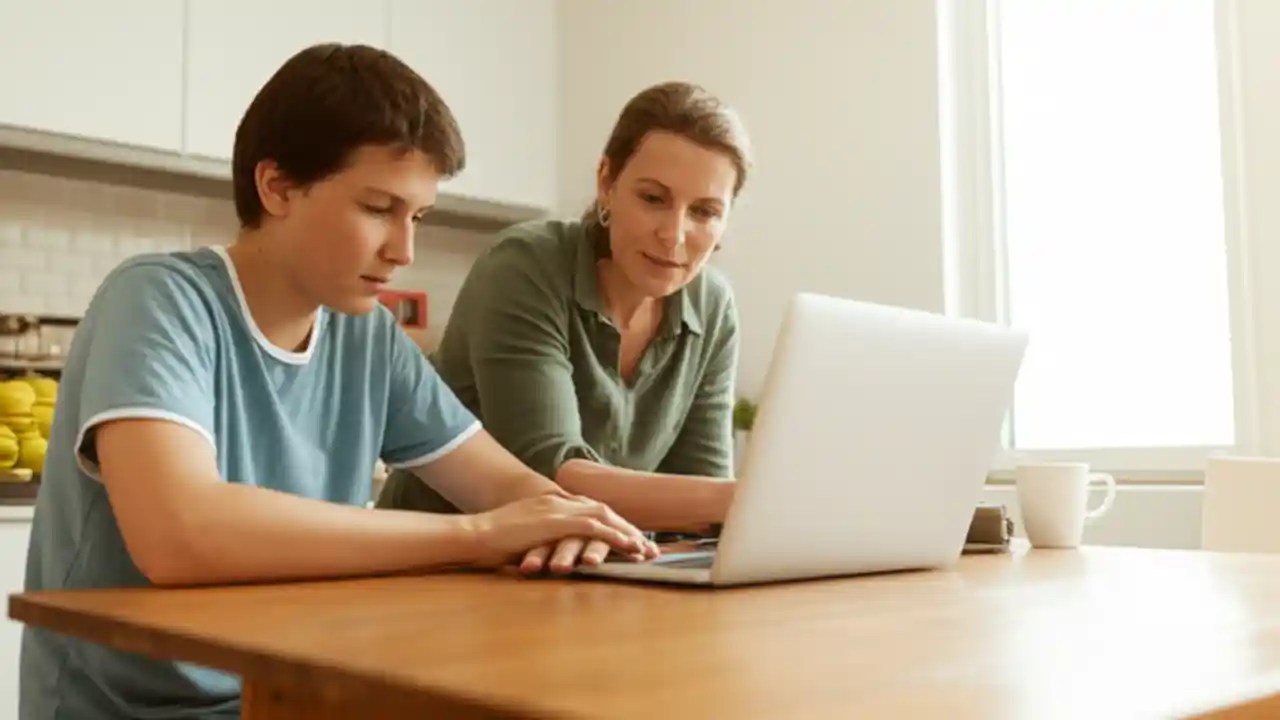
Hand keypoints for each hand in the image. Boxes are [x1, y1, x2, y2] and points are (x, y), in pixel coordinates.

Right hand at [466, 492, 657, 568]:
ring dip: (628, 532)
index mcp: (551, 503)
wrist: (474, 535)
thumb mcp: (525, 538)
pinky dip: (614, 536)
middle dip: (628, 528)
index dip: (614, 525)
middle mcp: (558, 501)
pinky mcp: (555, 521)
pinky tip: (629, 546)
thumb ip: (545, 540)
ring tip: (646, 549)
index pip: (591, 510)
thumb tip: (557, 555)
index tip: (632, 540)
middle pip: (604, 510)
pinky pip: (593, 526)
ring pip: (604, 516)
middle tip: (649, 546)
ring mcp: (557, 509)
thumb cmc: (493, 543)